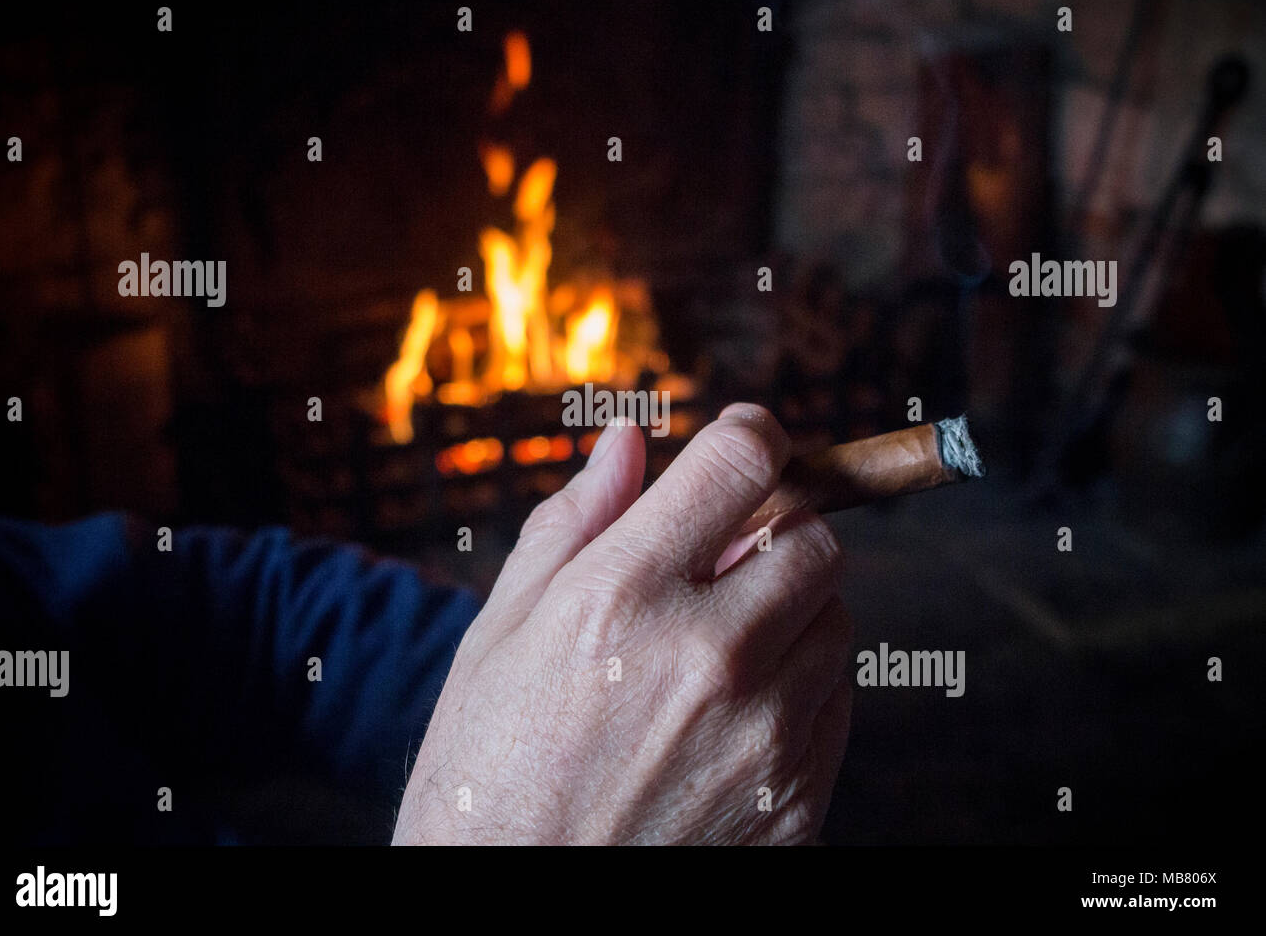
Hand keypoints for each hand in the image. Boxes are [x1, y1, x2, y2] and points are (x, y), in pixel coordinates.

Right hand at [392, 404, 852, 843]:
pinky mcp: (796, 803)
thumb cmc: (486, 773)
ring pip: (836, 621)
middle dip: (774, 532)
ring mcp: (762, 736)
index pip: (740, 463)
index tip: (742, 443)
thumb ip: (572, 526)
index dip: (750, 434)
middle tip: (725, 559)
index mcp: (621, 597)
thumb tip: (626, 441)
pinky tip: (732, 715)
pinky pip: (837, 705)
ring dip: (791, 612)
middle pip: (812, 539)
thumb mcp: (499, 636)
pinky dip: (800, 688)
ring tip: (719, 649)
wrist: (510, 912)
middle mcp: (708, 657)